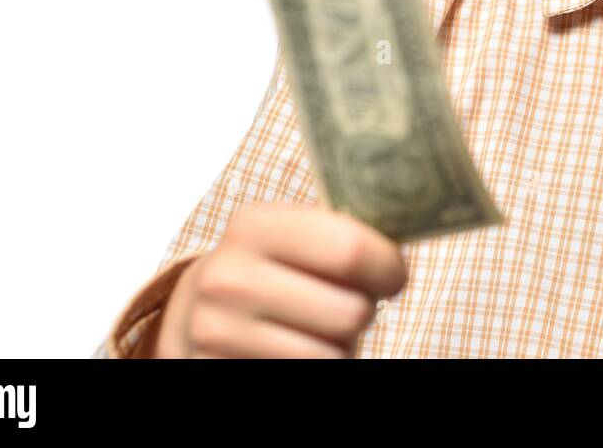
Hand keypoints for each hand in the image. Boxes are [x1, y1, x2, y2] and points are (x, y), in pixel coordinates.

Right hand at [153, 203, 407, 357]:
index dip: (388, 266)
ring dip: (340, 346)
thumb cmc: (271, 269)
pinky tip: (293, 348)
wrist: (195, 311)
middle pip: (351, 311)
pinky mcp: (218, 370)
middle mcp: (229, 278)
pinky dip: (318, 366)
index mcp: (254, 226)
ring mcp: (217, 331)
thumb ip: (341, 232)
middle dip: (363, 311)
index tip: (393, 275)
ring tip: (316, 327)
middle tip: (348, 302)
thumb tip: (407, 233)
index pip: (350, 248)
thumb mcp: (292, 236)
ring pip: (334, 354)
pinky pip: (308, 376)